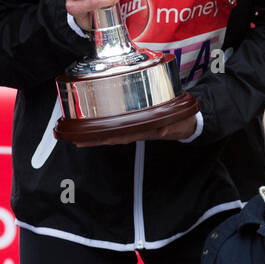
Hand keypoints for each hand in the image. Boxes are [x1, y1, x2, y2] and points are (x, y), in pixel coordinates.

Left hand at [72, 115, 198, 147]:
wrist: (187, 124)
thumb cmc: (182, 122)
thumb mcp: (180, 123)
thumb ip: (173, 126)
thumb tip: (164, 129)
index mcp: (145, 130)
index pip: (122, 135)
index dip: (106, 137)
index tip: (92, 139)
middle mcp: (137, 130)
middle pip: (112, 136)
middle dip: (94, 139)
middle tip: (77, 140)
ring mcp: (135, 127)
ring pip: (112, 133)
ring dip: (96, 136)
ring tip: (79, 136)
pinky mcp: (136, 123)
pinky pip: (118, 127)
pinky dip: (105, 128)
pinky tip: (94, 129)